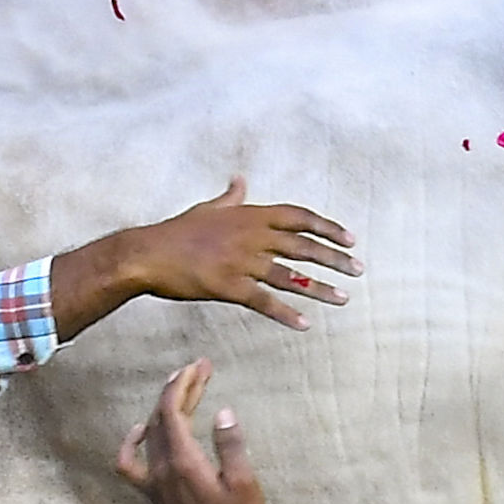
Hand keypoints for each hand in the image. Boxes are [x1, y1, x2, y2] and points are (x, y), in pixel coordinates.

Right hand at [73, 178, 357, 330]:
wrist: (145, 253)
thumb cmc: (176, 232)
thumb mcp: (207, 209)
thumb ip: (231, 199)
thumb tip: (241, 179)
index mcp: (249, 215)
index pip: (298, 217)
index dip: (327, 227)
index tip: (350, 239)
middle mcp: (250, 235)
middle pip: (302, 246)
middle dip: (334, 258)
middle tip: (358, 270)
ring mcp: (240, 261)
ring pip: (289, 275)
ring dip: (320, 288)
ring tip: (344, 299)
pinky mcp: (228, 286)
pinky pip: (264, 301)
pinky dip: (286, 313)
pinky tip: (305, 324)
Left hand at [117, 361, 265, 503]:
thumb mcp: (244, 485)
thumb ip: (231, 446)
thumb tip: (223, 412)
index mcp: (184, 461)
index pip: (174, 410)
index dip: (185, 384)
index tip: (201, 366)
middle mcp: (162, 466)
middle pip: (162, 415)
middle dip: (179, 388)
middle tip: (200, 369)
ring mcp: (153, 479)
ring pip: (151, 431)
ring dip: (165, 406)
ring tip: (184, 390)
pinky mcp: (152, 491)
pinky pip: (130, 461)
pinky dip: (133, 441)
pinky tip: (143, 430)